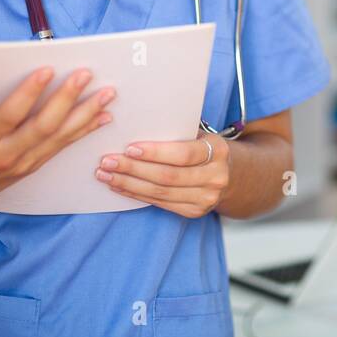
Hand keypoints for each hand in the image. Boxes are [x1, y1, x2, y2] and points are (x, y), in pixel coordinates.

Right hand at [0, 66, 115, 208]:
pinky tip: (103, 117)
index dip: (28, 95)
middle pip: (42, 126)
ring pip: (59, 137)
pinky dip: (84, 131)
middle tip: (85, 75)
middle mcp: (5, 154)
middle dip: (67, 100)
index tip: (47, 71)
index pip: (8, 117)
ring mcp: (23, 162)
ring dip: (85, 114)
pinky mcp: (34, 165)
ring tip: (107, 94)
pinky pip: (63, 146)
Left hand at [95, 133, 230, 217]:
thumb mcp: (200, 134)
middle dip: (133, 169)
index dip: (155, 152)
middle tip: (107, 162)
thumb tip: (135, 125)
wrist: (231, 174)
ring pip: (160, 193)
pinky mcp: (194, 212)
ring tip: (105, 175)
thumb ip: (177, 132)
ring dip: (128, 184)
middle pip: (168, 176)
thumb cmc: (205, 147)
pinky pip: (160, 203)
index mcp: (218, 151)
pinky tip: (119, 186)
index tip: (129, 148)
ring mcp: (206, 199)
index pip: (183, 154)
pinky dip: (136, 194)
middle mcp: (215, 177)